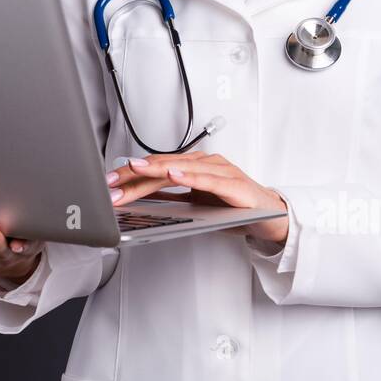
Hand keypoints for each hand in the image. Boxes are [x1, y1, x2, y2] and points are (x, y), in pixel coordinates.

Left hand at [105, 152, 289, 244]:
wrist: (271, 216)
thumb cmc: (233, 208)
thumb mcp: (194, 204)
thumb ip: (170, 198)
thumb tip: (137, 197)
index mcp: (194, 166)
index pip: (156, 166)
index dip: (131, 174)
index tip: (108, 182)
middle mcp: (206, 163)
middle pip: (163, 165)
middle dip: (135, 174)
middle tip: (112, 181)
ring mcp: (220, 171)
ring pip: (182, 168)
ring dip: (156, 170)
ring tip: (136, 169)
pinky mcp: (234, 184)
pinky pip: (208, 179)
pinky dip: (190, 176)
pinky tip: (174, 174)